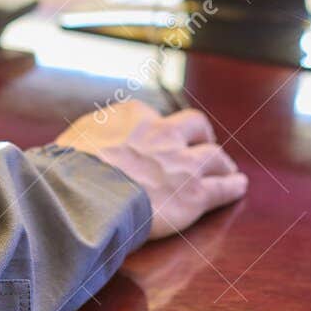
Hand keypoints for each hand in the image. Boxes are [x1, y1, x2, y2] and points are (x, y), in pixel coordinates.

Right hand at [56, 99, 247, 239]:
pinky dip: (233, 187)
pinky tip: (239, 186)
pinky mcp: (194, 194)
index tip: (154, 138)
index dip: (154, 130)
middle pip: (193, 125)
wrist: (86, 194)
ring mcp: (182, 163)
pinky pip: (223, 188)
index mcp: (132, 117)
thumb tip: (77, 150)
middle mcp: (162, 133)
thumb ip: (86, 139)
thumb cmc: (71, 170)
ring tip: (226, 169)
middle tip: (200, 143)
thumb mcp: (72, 140)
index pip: (150, 116)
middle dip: (200, 134)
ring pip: (214, 155)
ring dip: (221, 162)